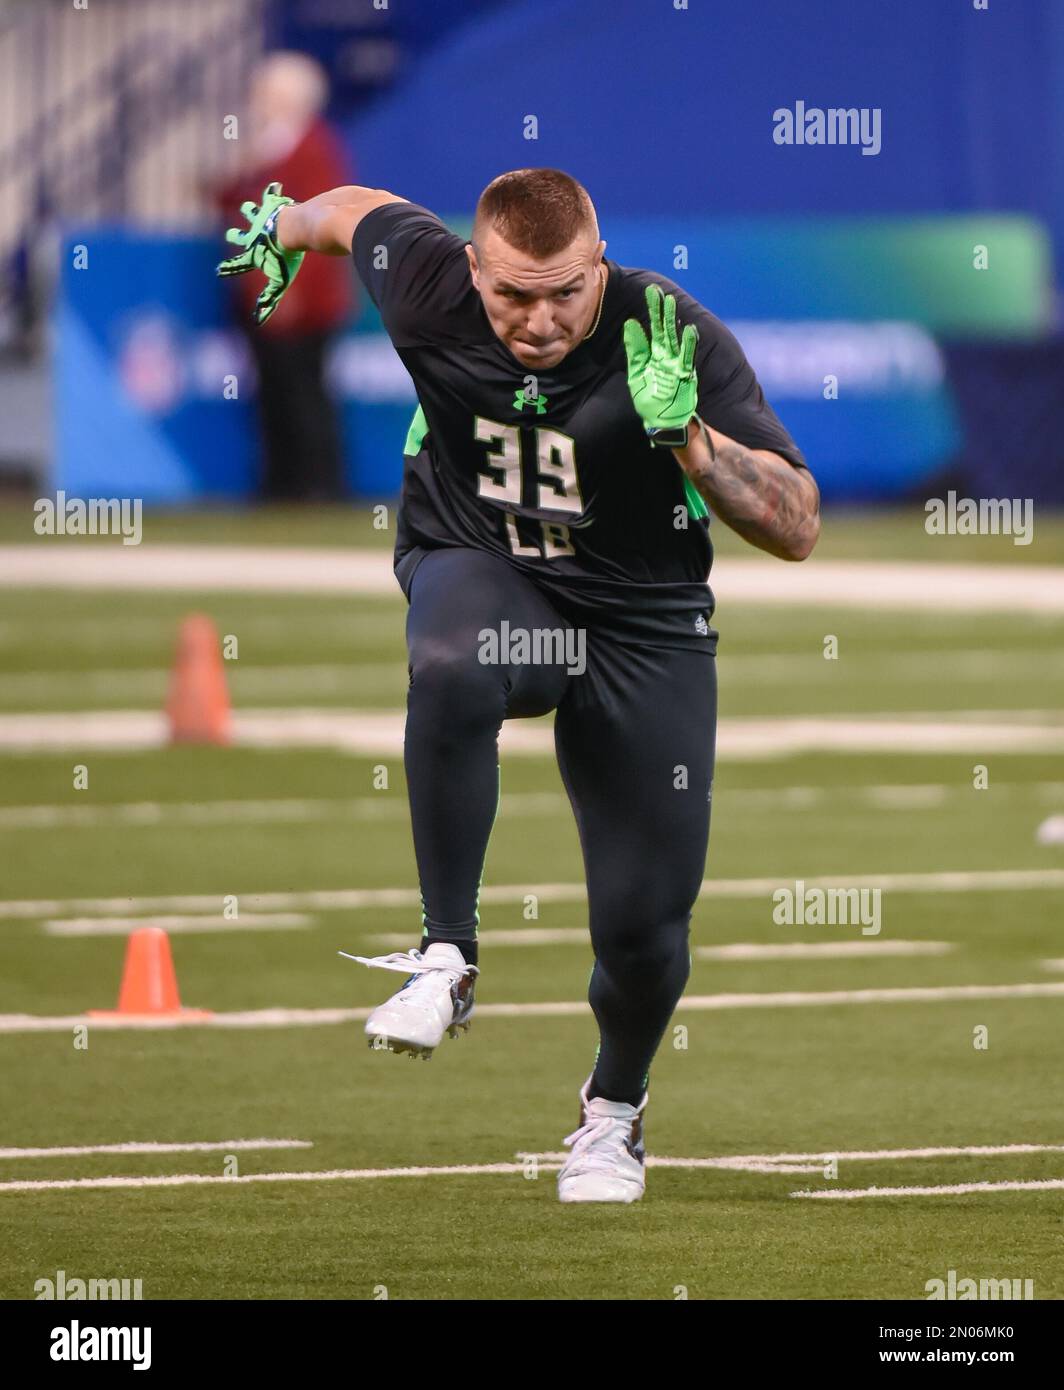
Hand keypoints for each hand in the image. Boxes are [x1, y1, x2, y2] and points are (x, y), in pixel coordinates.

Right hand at [216, 181, 304, 324]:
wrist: (291, 230)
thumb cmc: (286, 256)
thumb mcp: (279, 281)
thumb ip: (268, 300)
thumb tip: (259, 321)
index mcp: (254, 253)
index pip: (239, 264)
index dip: (229, 268)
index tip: (219, 271)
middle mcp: (254, 234)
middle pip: (241, 236)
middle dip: (235, 237)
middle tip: (230, 235)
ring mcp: (262, 218)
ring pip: (252, 213)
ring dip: (250, 212)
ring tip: (247, 209)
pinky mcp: (272, 204)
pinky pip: (272, 196)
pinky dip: (274, 192)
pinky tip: (276, 187)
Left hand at [623, 283, 698, 443]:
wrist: (663, 422)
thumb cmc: (650, 401)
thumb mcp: (636, 374)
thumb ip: (635, 350)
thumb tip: (630, 323)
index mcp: (654, 356)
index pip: (652, 328)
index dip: (651, 310)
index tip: (650, 291)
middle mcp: (666, 357)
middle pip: (662, 329)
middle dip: (660, 310)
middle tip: (656, 291)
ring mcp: (676, 365)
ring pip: (674, 339)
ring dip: (672, 321)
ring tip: (670, 303)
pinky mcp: (685, 376)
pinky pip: (687, 358)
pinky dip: (689, 344)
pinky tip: (689, 329)